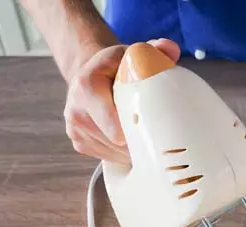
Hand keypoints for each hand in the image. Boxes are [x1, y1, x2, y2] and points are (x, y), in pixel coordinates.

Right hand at [63, 39, 180, 163]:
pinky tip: (130, 140)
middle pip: (115, 141)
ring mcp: (75, 130)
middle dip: (138, 141)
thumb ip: (154, 50)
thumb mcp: (134, 54)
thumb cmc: (117, 66)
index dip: (135, 129)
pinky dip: (122, 153)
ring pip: (113, 152)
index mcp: (86, 85)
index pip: (112, 121)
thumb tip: (170, 50)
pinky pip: (107, 157)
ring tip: (144, 136)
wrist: (91, 74)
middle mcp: (75, 110)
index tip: (153, 129)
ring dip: (131, 150)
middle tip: (157, 136)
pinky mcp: (79, 143)